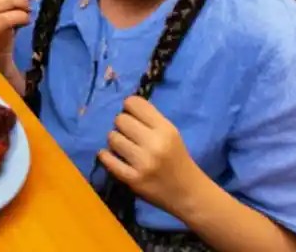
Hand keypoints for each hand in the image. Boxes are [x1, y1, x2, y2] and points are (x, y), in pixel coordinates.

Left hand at [98, 97, 208, 214]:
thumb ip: (149, 119)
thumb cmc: (177, 159)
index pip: (134, 103)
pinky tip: (112, 157)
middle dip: (121, 125)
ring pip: (112, 137)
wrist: (189, 194)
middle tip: (128, 134)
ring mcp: (143, 162)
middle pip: (120, 119)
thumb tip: (124, 104)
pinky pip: (107, 159)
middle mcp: (154, 144)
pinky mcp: (133, 179)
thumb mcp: (171, 134)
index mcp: (166, 129)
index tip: (132, 115)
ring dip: (115, 142)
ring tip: (124, 148)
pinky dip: (106, 156)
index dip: (129, 107)